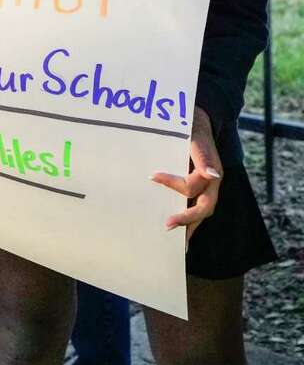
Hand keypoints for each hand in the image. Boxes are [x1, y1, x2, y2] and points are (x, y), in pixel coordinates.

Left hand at [152, 107, 222, 241]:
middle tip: (166, 225)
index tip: (152, 175)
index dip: (172, 183)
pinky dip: (187, 221)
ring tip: (174, 242)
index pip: (192, 186)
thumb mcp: (196, 137)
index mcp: (212, 172)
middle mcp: (212, 184)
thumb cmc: (194, 128)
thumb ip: (203, 157)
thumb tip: (213, 175)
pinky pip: (195, 208)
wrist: (197, 122)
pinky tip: (177, 232)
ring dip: (188, 226)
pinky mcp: (199, 190)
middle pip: (204, 208)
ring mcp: (206, 188)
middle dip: (186, 219)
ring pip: (201, 213)